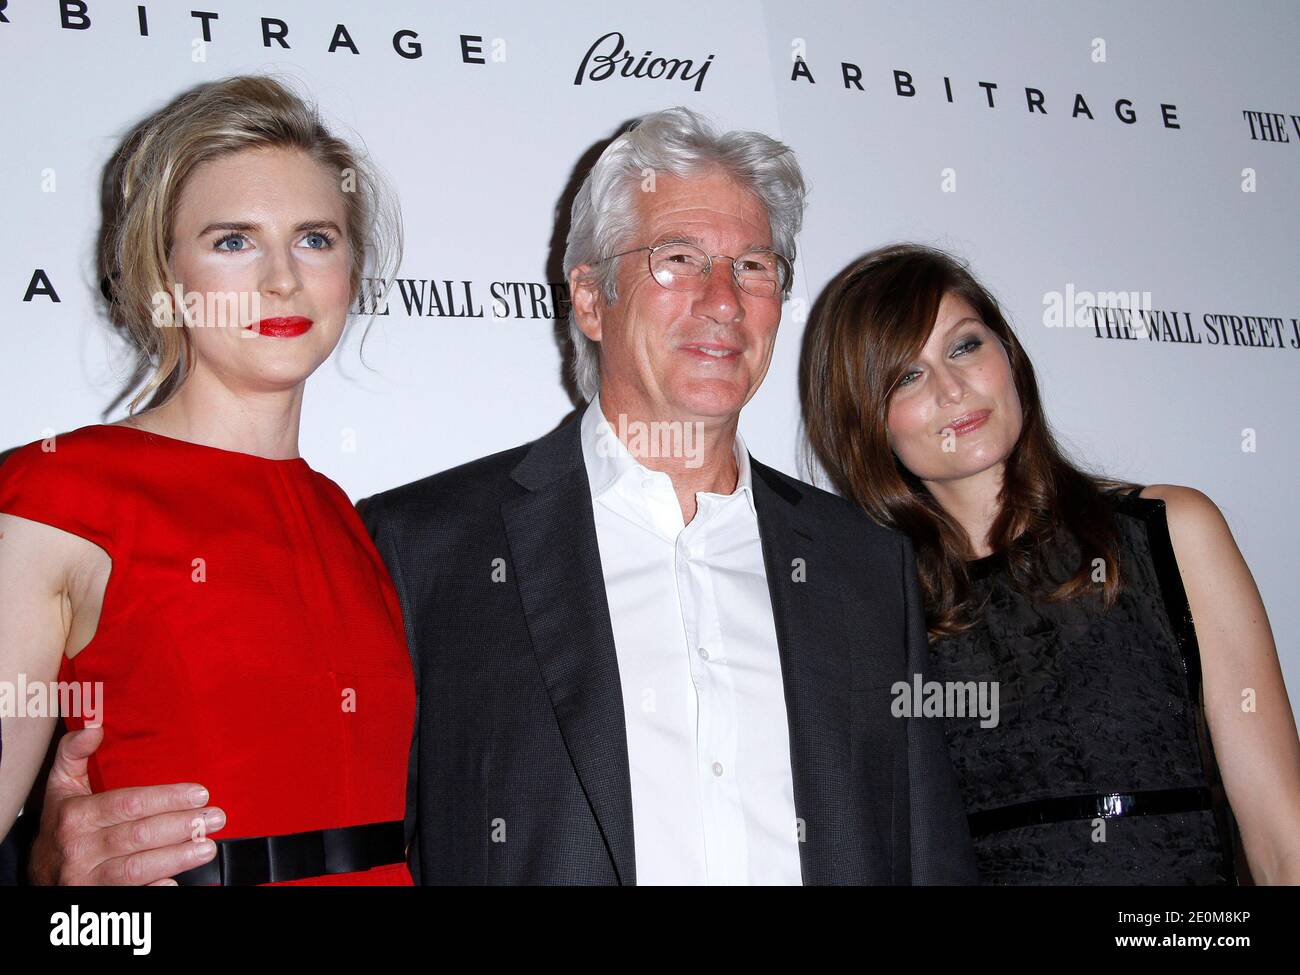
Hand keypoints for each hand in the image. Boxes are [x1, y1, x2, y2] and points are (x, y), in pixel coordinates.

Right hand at [28, 726, 224, 884]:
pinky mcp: (97, 900)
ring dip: (177, 857)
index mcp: (76, 815)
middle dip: (181, 825)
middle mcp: (80, 848)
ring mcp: (87, 878)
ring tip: (208, 846)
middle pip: (138, 835)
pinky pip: (128, 898)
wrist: (39, 874)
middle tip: (215, 817)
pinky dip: (153, 891)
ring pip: (137, 869)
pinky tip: (176, 882)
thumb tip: (94, 726)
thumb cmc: (62, 824)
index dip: (167, 798)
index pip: (128, 804)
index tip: (200, 793)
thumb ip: (74, 754)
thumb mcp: (61, 787)